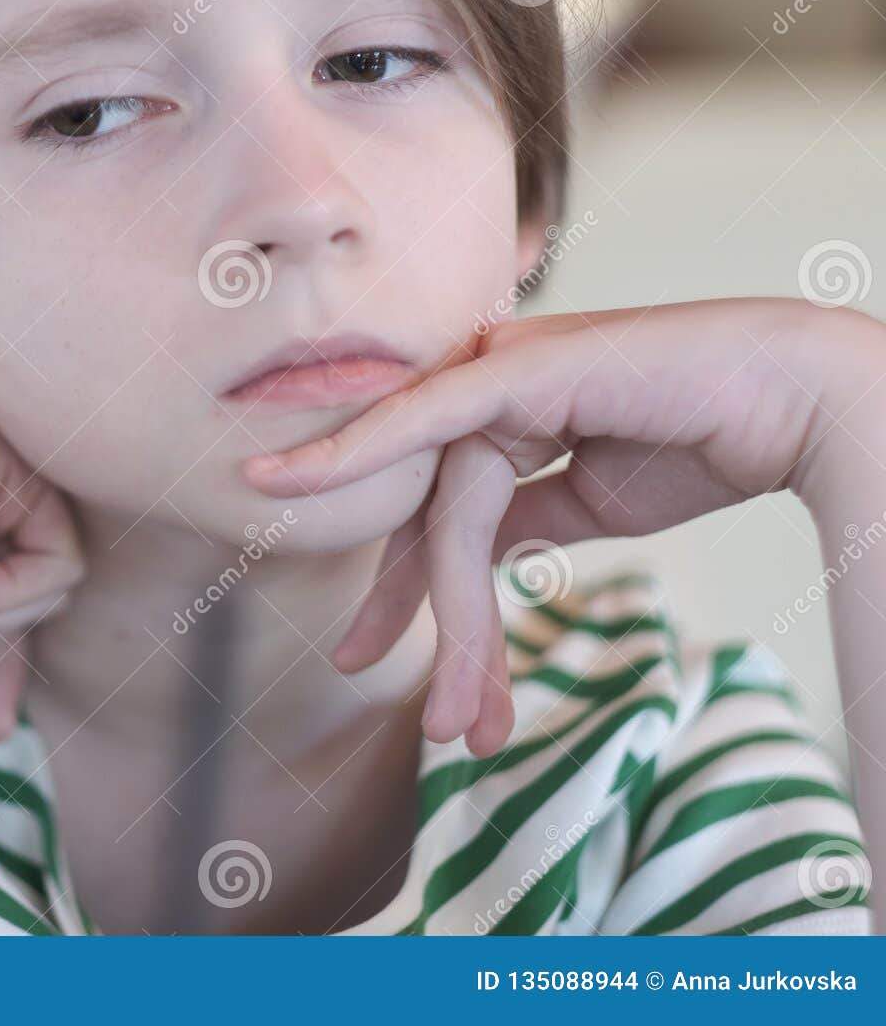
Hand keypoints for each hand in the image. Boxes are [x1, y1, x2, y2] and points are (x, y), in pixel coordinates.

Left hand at [240, 299, 876, 756]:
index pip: (436, 509)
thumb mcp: (590, 501)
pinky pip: (422, 425)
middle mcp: (483, 383)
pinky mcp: (510, 368)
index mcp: (502, 412)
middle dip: (416, 621)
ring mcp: (495, 368)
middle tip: (418, 711)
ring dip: (457, 625)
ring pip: (449, 517)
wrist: (794, 402)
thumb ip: (521, 515)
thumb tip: (475, 560)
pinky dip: (352, 454)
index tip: (366, 654)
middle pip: (427, 518)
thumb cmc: (703, 439)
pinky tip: (291, 483)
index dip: (407, 590)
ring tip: (465, 717)